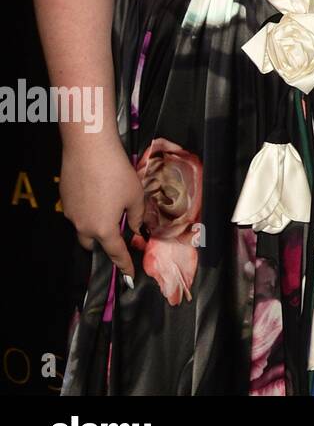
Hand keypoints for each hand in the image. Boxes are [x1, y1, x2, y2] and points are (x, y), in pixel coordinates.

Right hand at [60, 137, 144, 282]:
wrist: (89, 150)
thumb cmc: (116, 172)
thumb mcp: (135, 195)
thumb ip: (137, 216)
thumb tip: (136, 228)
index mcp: (103, 228)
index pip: (115, 253)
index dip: (124, 265)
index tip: (129, 276)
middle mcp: (83, 225)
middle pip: (93, 243)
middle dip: (105, 242)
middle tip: (118, 232)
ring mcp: (70, 213)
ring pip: (83, 227)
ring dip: (95, 224)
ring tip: (109, 206)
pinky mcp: (65, 200)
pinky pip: (77, 212)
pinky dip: (88, 209)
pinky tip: (98, 192)